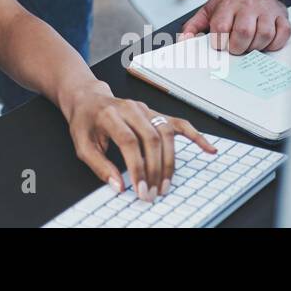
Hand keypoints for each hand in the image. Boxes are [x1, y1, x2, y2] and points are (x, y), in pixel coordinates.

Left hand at [61, 81, 215, 202]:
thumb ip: (99, 166)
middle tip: (153, 192)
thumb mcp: (81, 144)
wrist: (88, 99)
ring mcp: (145, 109)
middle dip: (155, 169)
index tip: (140, 189)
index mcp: (110, 114)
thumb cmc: (85, 122)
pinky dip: (196, 136)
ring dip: (169, 161)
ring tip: (166, 184)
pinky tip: (208, 149)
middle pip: (151, 138)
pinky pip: (179, 123)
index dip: (137, 167)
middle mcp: (130, 108)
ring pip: (166, 133)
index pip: (129, 141)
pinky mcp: (154, 113)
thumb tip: (119, 186)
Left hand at [180, 0, 290, 53]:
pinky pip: (283, 33)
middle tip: (235, 49)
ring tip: (249, 46)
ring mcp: (267, 11)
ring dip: (256, 46)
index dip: (219, 41)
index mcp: (228, 5)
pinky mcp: (281, 16)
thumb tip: (183, 41)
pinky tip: (266, 43)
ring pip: (264, 34)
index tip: (220, 45)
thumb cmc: (230, 5)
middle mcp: (248, 6)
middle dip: (238, 47)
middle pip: (244, 32)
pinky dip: (275, 43)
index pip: (221, 27)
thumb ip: (193, 26)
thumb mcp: (208, 11)